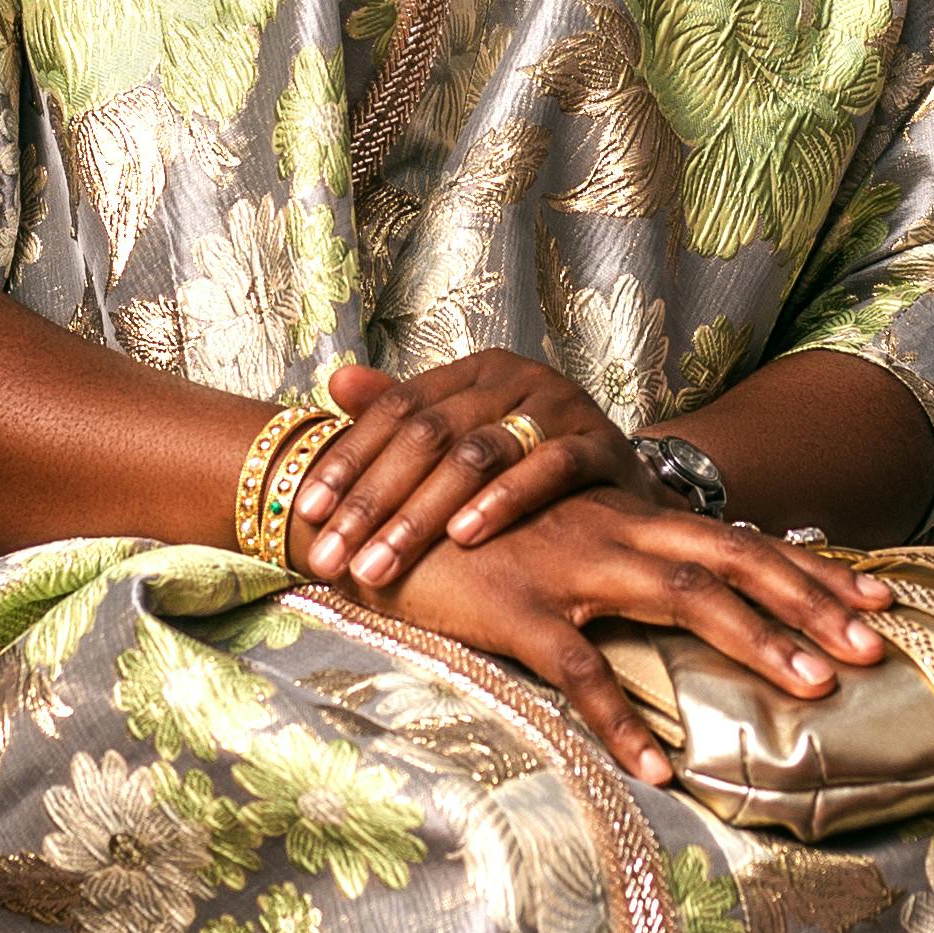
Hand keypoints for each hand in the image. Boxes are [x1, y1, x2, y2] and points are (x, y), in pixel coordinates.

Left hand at [287, 353, 637, 587]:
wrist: (628, 480)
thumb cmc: (531, 462)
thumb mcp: (466, 436)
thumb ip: (403, 413)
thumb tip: (334, 383)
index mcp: (474, 370)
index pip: (395, 410)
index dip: (348, 461)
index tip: (305, 514)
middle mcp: (515, 376)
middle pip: (428, 435)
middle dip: (372, 502)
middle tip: (332, 557)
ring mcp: (561, 405)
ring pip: (479, 454)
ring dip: (422, 514)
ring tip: (382, 562)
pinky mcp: (602, 442)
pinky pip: (549, 468)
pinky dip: (505, 501)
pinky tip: (466, 535)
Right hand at [378, 496, 894, 787]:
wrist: (367, 506)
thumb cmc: (464, 531)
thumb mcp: (551, 537)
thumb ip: (614, 555)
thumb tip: (677, 585)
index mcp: (626, 518)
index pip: (739, 540)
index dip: (811, 568)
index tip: (878, 598)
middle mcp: (613, 534)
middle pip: (735, 562)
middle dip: (812, 602)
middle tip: (876, 644)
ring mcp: (569, 569)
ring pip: (683, 602)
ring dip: (754, 645)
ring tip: (813, 692)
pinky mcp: (517, 611)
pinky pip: (581, 671)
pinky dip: (620, 720)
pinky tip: (660, 766)